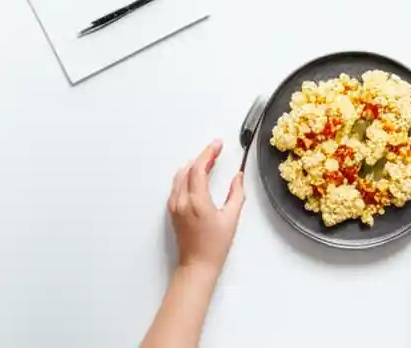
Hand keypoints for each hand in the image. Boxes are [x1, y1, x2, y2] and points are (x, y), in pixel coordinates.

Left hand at [168, 139, 245, 277]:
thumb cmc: (215, 246)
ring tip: (208, 162)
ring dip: (193, 166)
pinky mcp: (172, 211)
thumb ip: (236, 194)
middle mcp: (181, 200)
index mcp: (196, 200)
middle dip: (202, 157)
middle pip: (188, 169)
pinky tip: (196, 177)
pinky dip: (187, 176)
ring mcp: (174, 205)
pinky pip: (177, 186)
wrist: (197, 265)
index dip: (208, 153)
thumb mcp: (231, 219)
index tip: (218, 144)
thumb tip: (238, 178)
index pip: (199, 168)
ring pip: (180, 176)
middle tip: (216, 151)